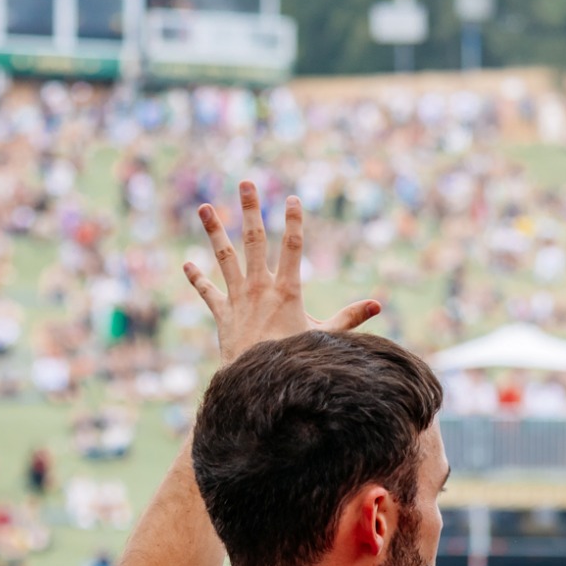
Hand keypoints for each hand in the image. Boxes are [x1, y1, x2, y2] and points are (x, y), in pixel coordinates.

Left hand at [185, 181, 380, 363]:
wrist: (258, 381)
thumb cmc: (294, 359)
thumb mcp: (325, 337)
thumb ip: (349, 318)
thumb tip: (377, 304)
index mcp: (287, 289)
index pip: (292, 246)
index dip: (294, 221)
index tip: (293, 199)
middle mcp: (259, 287)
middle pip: (254, 240)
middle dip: (251, 210)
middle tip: (246, 183)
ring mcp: (238, 298)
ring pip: (224, 257)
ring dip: (214, 231)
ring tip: (204, 207)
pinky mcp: (222, 313)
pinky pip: (207, 292)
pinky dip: (198, 278)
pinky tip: (187, 263)